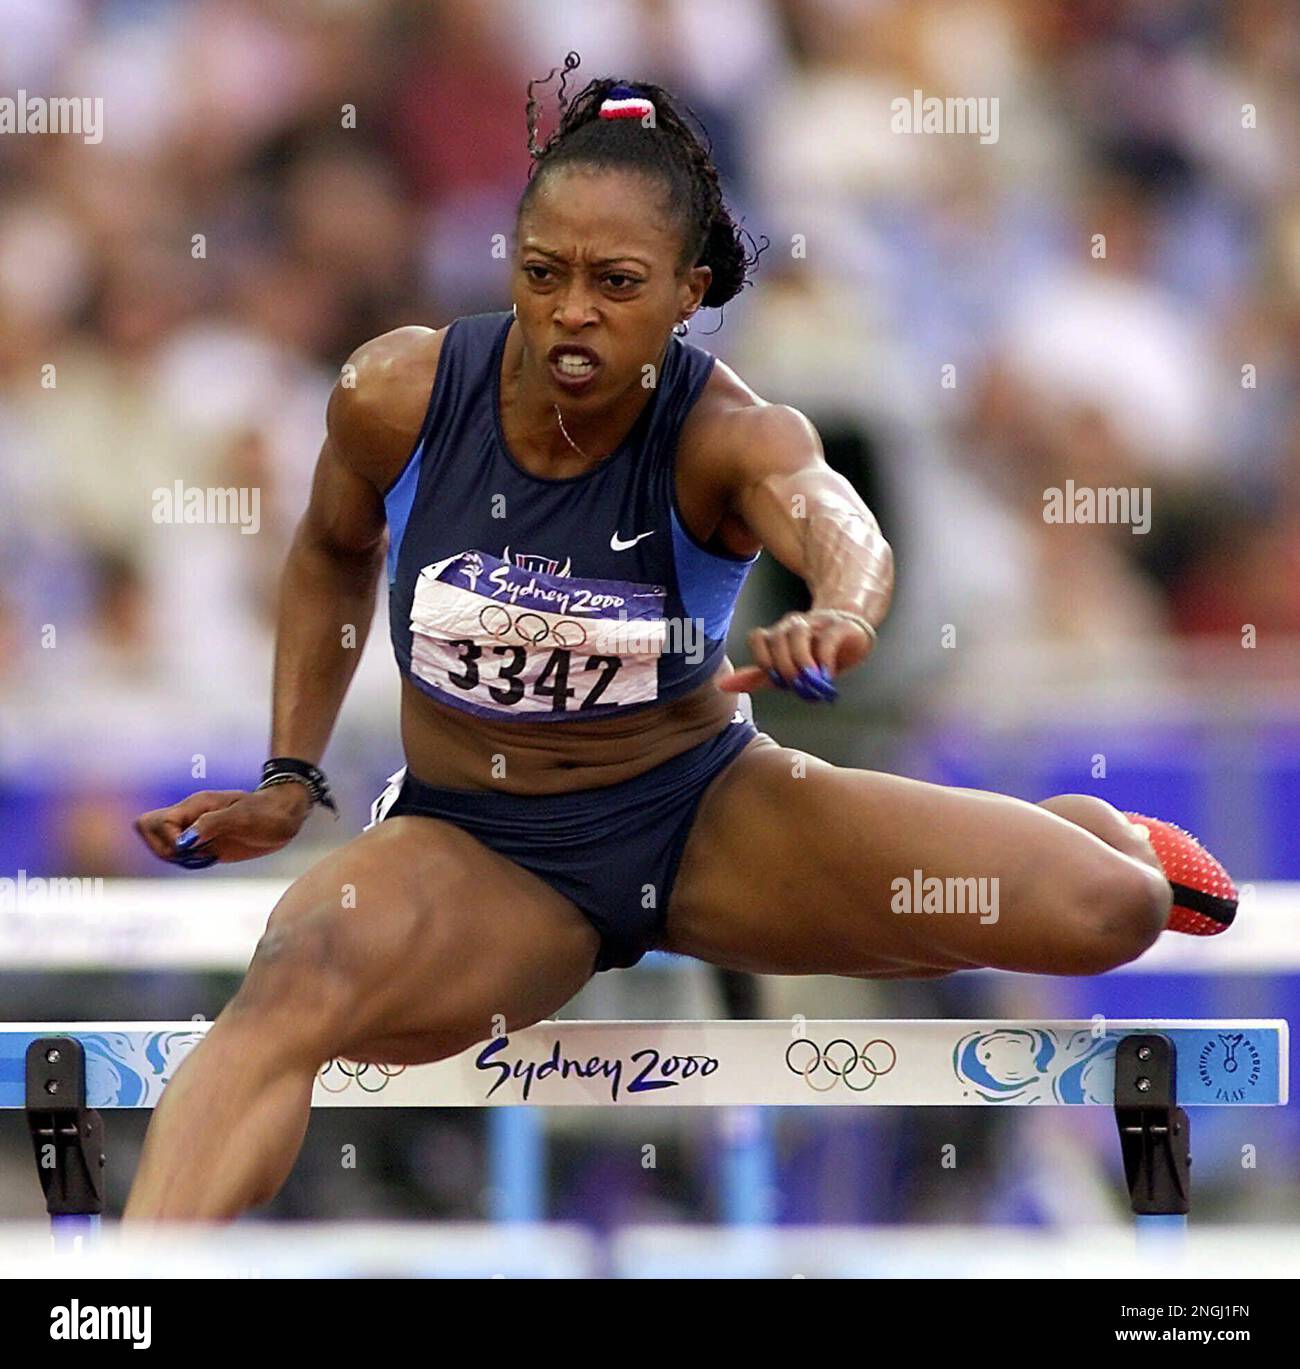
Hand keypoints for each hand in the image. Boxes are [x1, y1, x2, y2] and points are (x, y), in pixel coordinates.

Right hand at [134, 785, 312, 866]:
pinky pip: (179, 853)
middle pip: (148, 830)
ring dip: (175, 857)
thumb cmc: (266, 812)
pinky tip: (206, 860)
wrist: (284, 817)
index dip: (167, 840)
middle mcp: (190, 817)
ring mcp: (195, 831)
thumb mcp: (242, 817)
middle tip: (191, 854)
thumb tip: (184, 841)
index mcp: (195, 806)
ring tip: (202, 857)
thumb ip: (211, 825)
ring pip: (161, 843)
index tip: (191, 847)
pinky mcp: (204, 844)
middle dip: (163, 849)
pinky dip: (186, 861)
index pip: (155, 822)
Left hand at [717, 609, 876, 702]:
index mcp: (777, 634)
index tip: (775, 680)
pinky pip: (827, 639)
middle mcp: (793, 626)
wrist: (852, 637)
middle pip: (777, 638)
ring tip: (809, 681)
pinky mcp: (840, 627)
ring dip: (800, 661)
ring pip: (798, 634)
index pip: (758, 637)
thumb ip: (756, 677)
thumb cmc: (815, 654)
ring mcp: (816, 624)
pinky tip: (826, 676)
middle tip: (794, 686)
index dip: (762, 659)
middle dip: (783, 666)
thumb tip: (723, 686)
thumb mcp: (784, 670)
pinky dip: (824, 659)